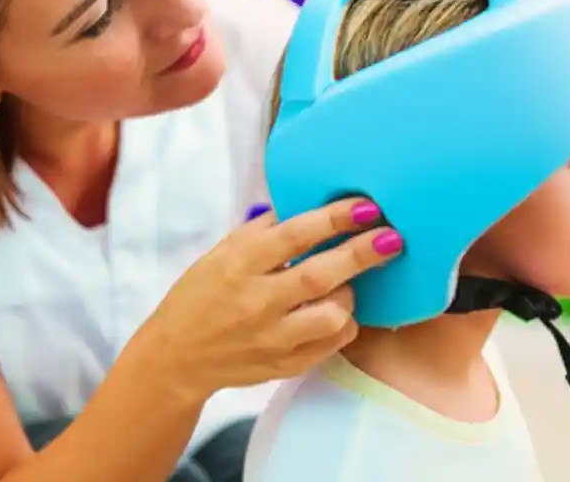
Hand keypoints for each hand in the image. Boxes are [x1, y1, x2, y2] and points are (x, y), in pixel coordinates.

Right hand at [130, 197, 399, 402]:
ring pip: (331, 316)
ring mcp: (271, 338)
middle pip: (320, 275)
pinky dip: (343, 325)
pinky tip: (339, 311)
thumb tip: (306, 202)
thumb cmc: (202, 295)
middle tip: (391, 237)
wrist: (177, 357)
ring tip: (352, 283)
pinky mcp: (284, 365)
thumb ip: (263, 230)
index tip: (367, 206)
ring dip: (350, 295)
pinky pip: (331, 344)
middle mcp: (256, 301)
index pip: (294, 235)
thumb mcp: (222, 253)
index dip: (335, 218)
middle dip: (361, 253)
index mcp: (239, 264)